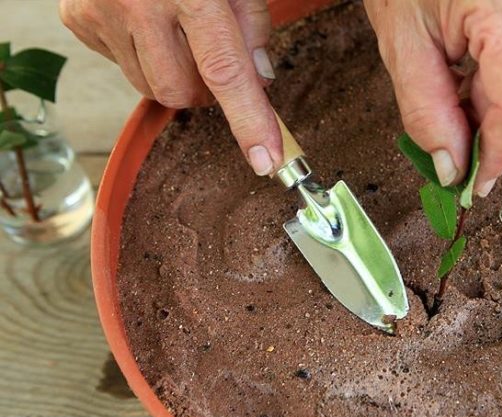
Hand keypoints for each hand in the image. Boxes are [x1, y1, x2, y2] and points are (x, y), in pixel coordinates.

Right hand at [60, 0, 281, 175]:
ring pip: (148, 85)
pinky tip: (146, 21)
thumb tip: (259, 77)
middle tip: (213, 59)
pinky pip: (119, 63)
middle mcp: (139, 7)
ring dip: (173, 72)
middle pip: (180, 93)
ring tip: (177, 30)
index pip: (226, 73)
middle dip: (205, 90)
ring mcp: (102, 15)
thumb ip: (252, 19)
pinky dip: (142, 54)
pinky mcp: (79, 19)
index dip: (249, 121)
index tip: (266, 160)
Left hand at [365, 0, 501, 195]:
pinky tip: (462, 70)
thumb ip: (425, 107)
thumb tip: (451, 166)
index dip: (497, 155)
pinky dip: (494, 82)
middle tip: (442, 144)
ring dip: (486, 107)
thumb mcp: (401, 37)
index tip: (471, 188)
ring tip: (444, 87)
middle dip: (483, 133)